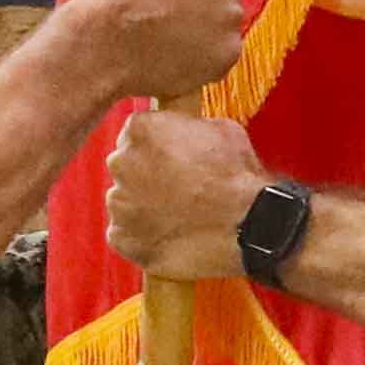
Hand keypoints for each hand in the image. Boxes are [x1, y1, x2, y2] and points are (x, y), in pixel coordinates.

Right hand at [50, 0, 254, 98]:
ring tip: (166, 42)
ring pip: (224, 26)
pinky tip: (173, 59)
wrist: (102, 41)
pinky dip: (204, 60)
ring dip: (206, 33)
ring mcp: (230, 17)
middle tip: (176, 19)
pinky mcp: (227, 52)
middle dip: (209, 4)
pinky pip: (221, 56)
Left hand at [103, 109, 267, 281]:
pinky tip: (170, 235)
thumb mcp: (219, 129)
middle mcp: (121, 162)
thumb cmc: (236, 176)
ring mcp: (118, 202)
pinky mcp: (122, 236)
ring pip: (125, 201)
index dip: (157, 147)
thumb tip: (184, 134)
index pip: (137, 133)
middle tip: (176, 189)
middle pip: (126, 165)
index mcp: (141, 130)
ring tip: (176, 215)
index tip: (172, 160)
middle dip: (145, 175)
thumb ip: (187, 128)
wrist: (245, 225)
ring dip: (143, 206)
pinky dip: (142, 236)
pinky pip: (125, 233)